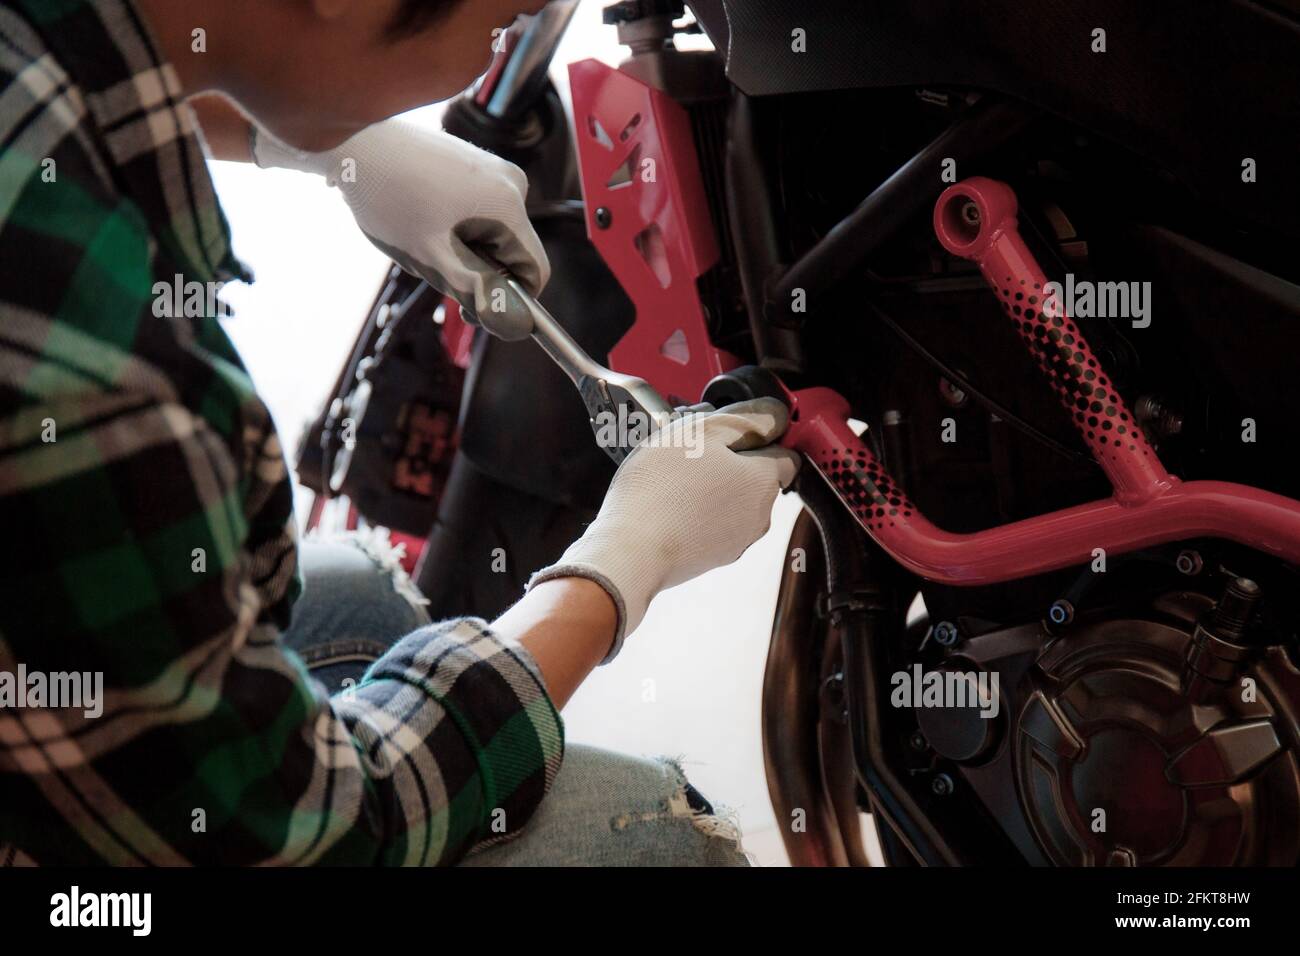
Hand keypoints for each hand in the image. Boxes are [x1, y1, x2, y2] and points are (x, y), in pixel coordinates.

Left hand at [253, 119, 549, 319]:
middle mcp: (513, 184)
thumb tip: (517, 325)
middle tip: (433, 266)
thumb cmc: (390, 197)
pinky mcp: (479, 164)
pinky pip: (483, 213)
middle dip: (480, 271)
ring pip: (495, 235)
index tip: (472, 307)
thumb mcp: (434, 258)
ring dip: (466, 250)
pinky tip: (425, 218)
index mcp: (509, 207)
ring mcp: (496, 170)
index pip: (536, 272)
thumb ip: (479, 292)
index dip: (511, 300)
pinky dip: (459, 228)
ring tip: (424, 237)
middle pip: (513, 253)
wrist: (356, 142)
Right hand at [527, 398, 801, 660]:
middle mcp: (760, 516)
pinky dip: (700, 513)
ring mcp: (738, 542)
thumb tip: (775, 416)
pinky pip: (715, 525)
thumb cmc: (662, 488)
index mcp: (764, 481)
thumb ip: (746, 419)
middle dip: (733, 461)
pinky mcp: (714, 558)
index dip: (763, 436)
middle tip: (695, 451)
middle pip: (758, 477)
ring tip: (677, 478)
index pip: (787, 453)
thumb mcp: (702, 431)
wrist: (632, 550)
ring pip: (735, 502)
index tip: (734, 430)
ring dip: (715, 487)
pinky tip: (671, 504)